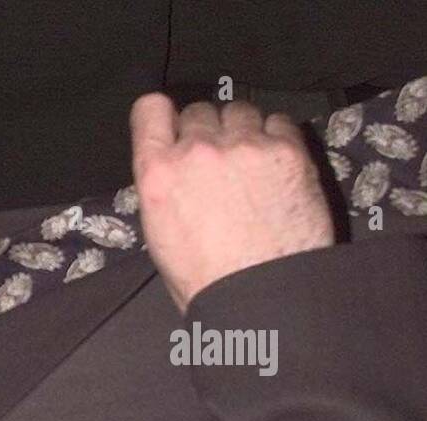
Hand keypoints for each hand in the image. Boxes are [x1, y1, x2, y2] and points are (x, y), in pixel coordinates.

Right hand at [129, 95, 334, 312]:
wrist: (260, 295)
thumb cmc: (205, 281)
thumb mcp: (160, 234)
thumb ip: (165, 188)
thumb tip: (177, 168)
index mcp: (157, 174)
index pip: (149, 109)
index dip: (162, 116)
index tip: (172, 126)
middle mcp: (198, 151)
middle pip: (199, 110)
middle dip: (207, 131)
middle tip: (219, 162)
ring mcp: (244, 146)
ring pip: (240, 111)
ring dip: (242, 130)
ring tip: (250, 163)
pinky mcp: (287, 150)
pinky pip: (279, 122)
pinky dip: (276, 137)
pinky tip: (275, 166)